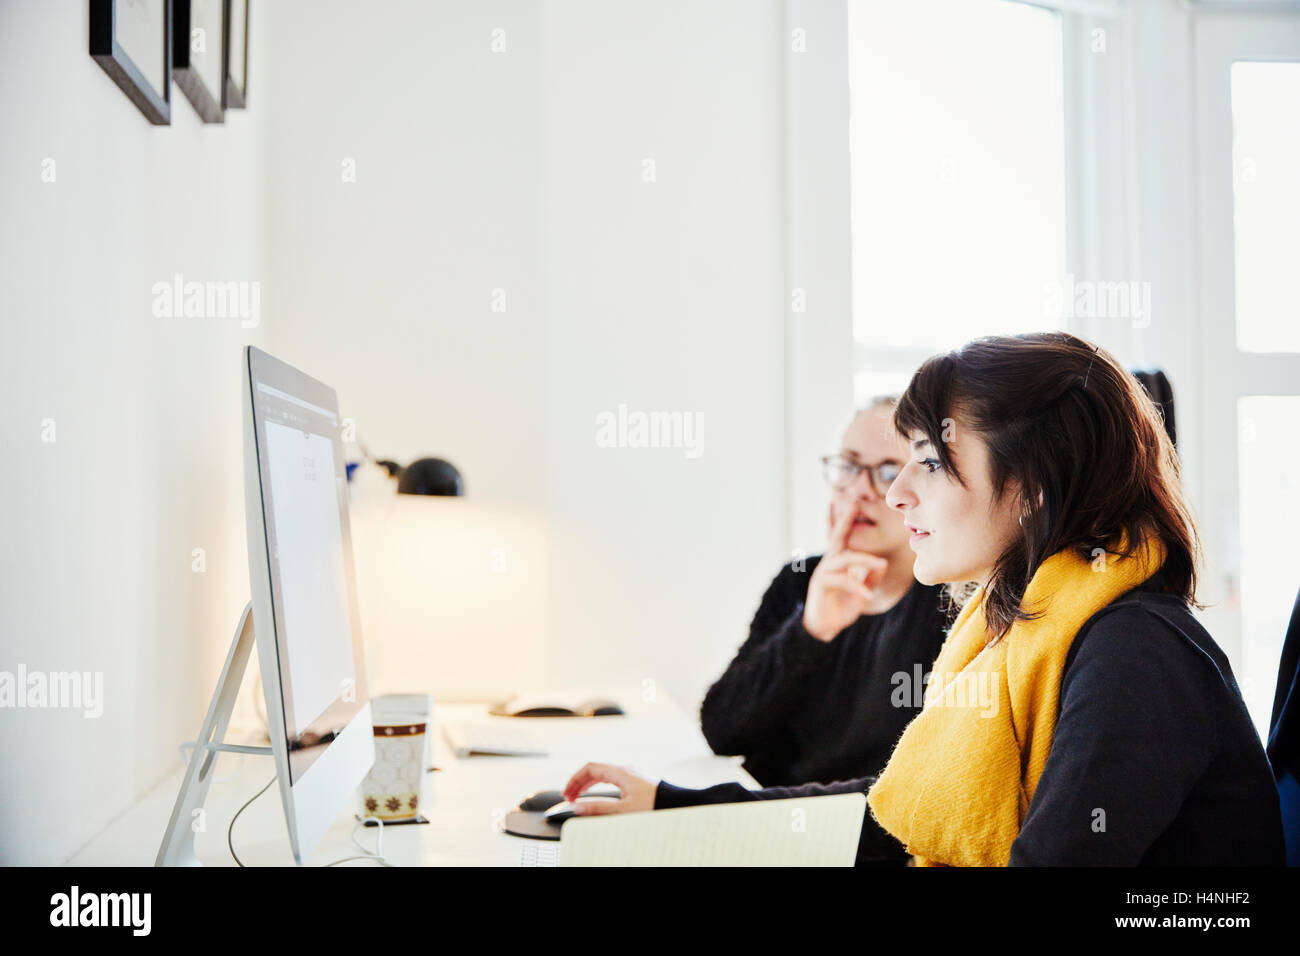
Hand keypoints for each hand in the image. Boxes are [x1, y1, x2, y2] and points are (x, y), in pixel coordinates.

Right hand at [562, 762, 656, 814]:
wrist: (677, 805)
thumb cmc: (654, 806)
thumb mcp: (623, 810)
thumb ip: (598, 808)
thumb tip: (577, 807)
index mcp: (621, 772)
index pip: (590, 768)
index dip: (575, 779)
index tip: (566, 793)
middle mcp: (626, 769)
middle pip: (596, 770)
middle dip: (580, 783)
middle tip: (569, 797)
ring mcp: (633, 774)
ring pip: (604, 774)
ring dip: (589, 784)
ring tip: (580, 796)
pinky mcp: (637, 781)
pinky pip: (613, 778)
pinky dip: (600, 785)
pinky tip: (598, 792)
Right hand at [802, 507, 887, 641]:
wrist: (822, 628)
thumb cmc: (840, 608)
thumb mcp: (860, 592)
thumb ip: (869, 578)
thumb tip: (882, 565)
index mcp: (837, 562)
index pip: (842, 537)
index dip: (845, 519)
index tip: (851, 500)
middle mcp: (828, 563)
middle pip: (836, 537)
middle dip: (844, 519)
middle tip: (853, 501)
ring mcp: (823, 573)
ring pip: (843, 559)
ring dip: (863, 559)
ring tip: (880, 564)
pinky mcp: (821, 586)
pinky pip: (841, 581)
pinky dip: (857, 587)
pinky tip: (868, 596)